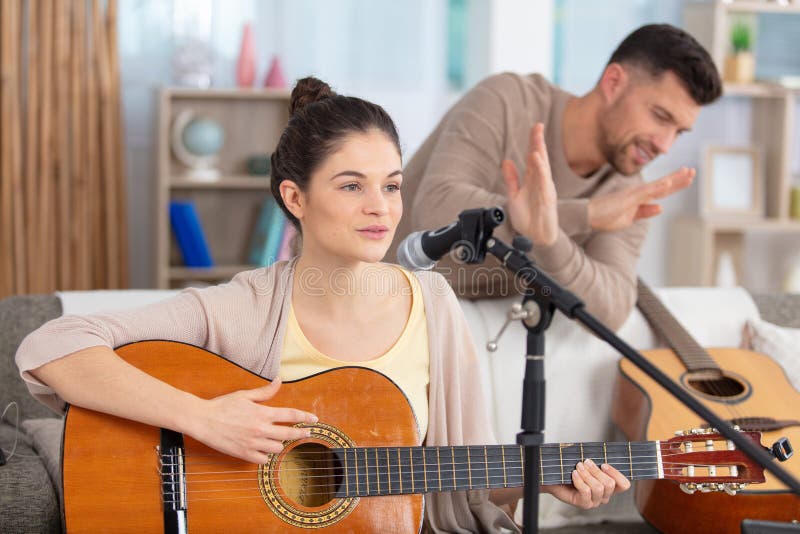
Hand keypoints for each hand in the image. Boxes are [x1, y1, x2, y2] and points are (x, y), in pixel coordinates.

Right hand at [190, 378, 317, 463]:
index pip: (290, 416)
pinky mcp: (244, 454)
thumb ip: (265, 392)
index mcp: (262, 413)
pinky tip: (264, 450)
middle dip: (301, 433)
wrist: (203, 420)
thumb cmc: (223, 406)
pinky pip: (263, 460)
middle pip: (289, 435)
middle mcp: (260, 429)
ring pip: (277, 449)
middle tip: (307, 433)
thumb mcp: (245, 395)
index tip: (314, 420)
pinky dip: (266, 456)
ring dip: (280, 445)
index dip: (305, 418)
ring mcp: (253, 443)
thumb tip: (279, 380)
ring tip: (278, 440)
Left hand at [502, 123, 558, 246]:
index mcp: (534, 180)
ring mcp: (544, 190)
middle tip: (538, 126)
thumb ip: (511, 178)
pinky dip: (540, 172)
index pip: (534, 157)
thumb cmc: (528, 217)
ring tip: (535, 143)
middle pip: (540, 158)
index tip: (536, 126)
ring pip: (542, 169)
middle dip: (538, 143)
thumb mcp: (514, 195)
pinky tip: (537, 161)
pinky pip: (543, 184)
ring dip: (539, 156)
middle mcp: (541, 182)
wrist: (535, 237)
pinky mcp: (546, 200)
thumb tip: (506, 161)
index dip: (534, 141)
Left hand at [544, 460, 630, 508]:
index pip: (624, 485)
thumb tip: (598, 451)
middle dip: (597, 470)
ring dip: (587, 474)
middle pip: (610, 484)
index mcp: (609, 486)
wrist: (554, 479)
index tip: (603, 464)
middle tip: (586, 462)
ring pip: (598, 487)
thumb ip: (595, 460)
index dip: (616, 474)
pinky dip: (579, 480)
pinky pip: (586, 491)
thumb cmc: (571, 471)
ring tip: (578, 466)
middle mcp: (604, 496)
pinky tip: (574, 474)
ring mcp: (595, 501)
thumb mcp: (585, 464)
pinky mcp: (584, 504)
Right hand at [588, 167, 694, 231]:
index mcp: (639, 199)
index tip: (689, 177)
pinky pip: (646, 192)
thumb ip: (644, 212)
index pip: (662, 191)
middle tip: (694, 171)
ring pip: (658, 185)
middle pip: (663, 185)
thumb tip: (661, 207)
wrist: (587, 216)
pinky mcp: (628, 197)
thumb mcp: (628, 218)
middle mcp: (638, 193)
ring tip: (688, 173)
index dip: (676, 184)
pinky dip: (658, 187)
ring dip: (673, 179)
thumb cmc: (604, 217)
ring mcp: (634, 194)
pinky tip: (668, 183)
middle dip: (679, 178)